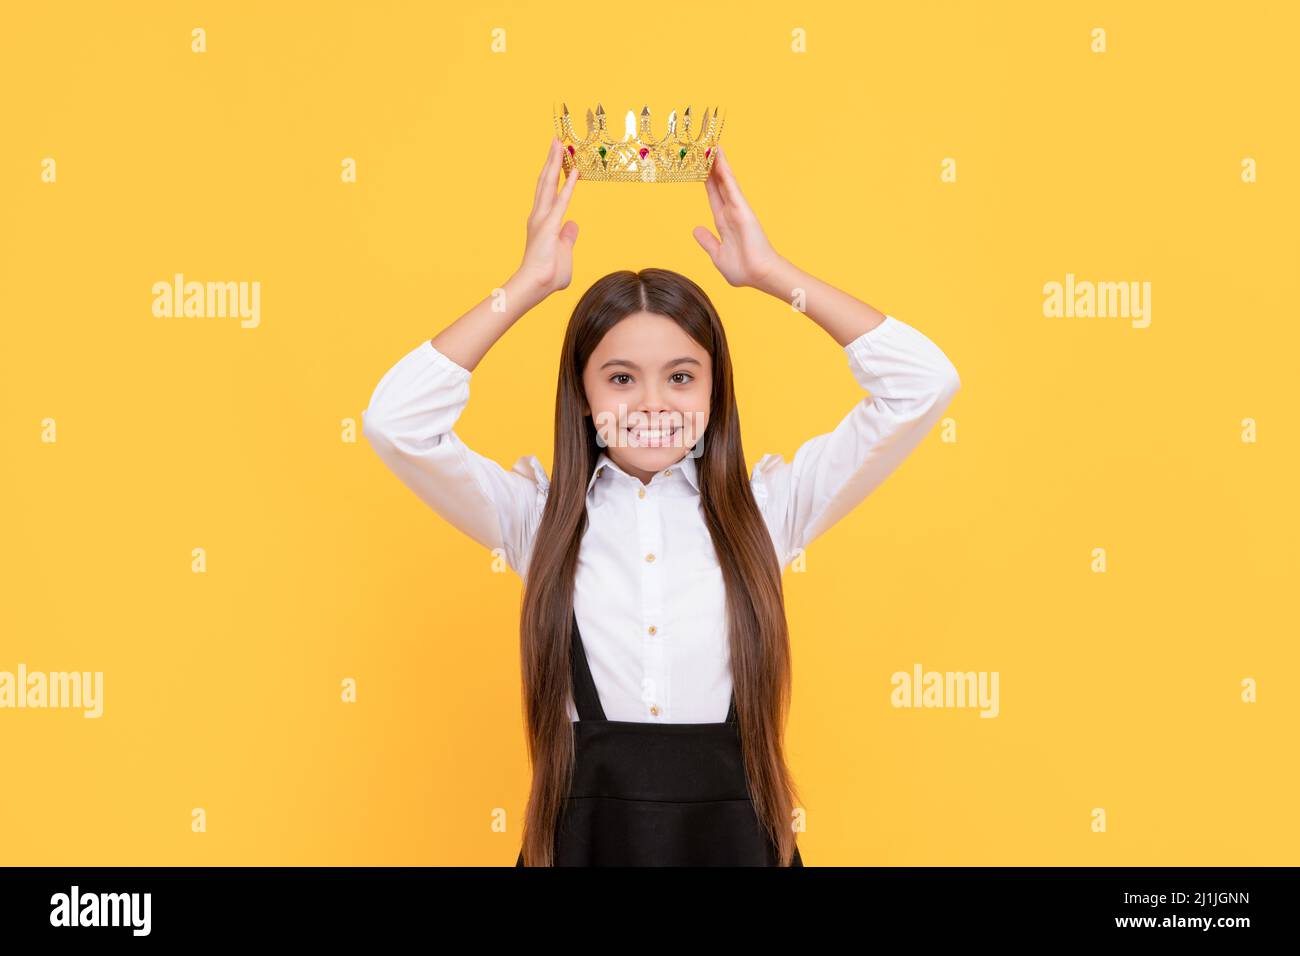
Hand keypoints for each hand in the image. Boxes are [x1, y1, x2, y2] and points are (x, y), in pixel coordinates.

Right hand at [516, 138, 579, 295]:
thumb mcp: (564, 254)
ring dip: (555, 163)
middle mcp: (539, 216)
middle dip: (552, 160)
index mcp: (542, 222)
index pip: (549, 192)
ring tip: (559, 144)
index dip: (554, 174)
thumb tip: (572, 225)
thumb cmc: (548, 276)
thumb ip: (568, 239)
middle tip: (557, 141)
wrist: (536, 285)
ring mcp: (543, 219)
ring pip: (549, 184)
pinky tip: (575, 171)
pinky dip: (569, 185)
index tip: (559, 158)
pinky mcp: (549, 225)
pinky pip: (562, 201)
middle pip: (546, 181)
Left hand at [692, 146, 782, 288]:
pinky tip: (719, 159)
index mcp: (723, 222)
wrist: (759, 275)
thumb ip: (708, 241)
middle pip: (718, 184)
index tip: (699, 167)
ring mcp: (737, 209)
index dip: (706, 181)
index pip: (713, 196)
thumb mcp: (717, 255)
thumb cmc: (743, 269)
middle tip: (703, 148)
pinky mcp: (743, 209)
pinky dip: (725, 172)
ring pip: (725, 181)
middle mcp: (730, 212)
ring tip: (711, 146)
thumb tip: (697, 229)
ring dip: (718, 164)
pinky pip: (731, 187)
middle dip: (710, 167)